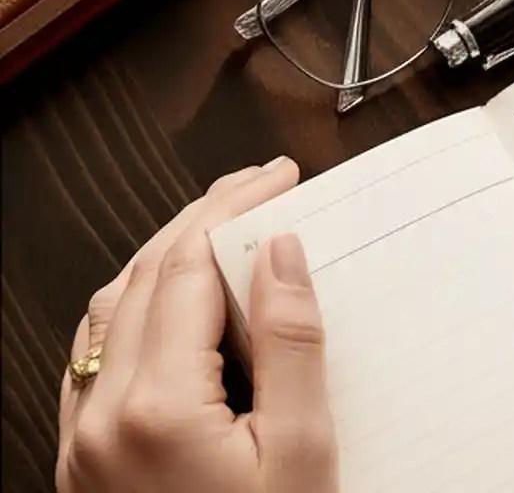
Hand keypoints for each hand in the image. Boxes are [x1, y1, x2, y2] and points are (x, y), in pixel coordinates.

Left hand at [56, 158, 337, 492]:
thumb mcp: (303, 454)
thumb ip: (290, 345)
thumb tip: (280, 256)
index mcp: (155, 408)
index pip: (185, 269)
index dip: (231, 210)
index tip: (273, 179)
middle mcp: (100, 417)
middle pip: (141, 279)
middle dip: (199, 222)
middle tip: (254, 190)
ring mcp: (83, 441)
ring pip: (111, 313)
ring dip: (164, 261)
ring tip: (223, 236)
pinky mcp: (85, 461)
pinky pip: (98, 358)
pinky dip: (138, 311)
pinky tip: (178, 307)